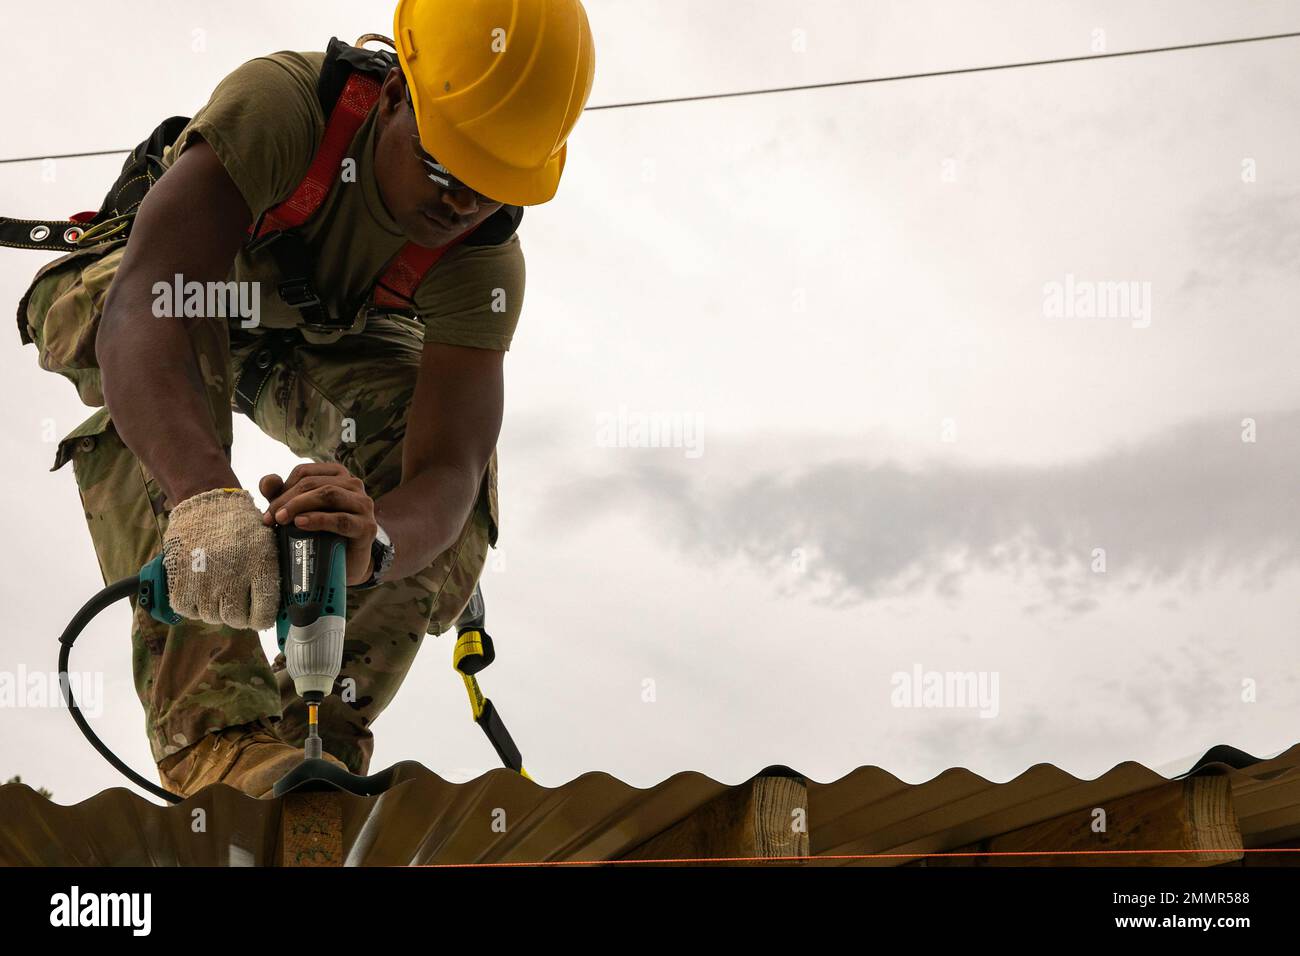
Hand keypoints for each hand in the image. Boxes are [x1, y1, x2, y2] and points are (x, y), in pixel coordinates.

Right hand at [163, 488, 279, 629]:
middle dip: (239, 616)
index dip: (262, 620)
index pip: (263, 615)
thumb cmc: (242, 524)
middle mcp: (232, 580)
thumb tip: (276, 604)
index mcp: (260, 569)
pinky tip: (200, 593)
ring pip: (211, 616)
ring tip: (218, 595)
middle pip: (236, 619)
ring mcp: (204, 583)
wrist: (208, 502)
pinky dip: (193, 606)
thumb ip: (271, 573)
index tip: (260, 616)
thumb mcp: (267, 543)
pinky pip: (187, 609)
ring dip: (216, 610)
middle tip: (238, 605)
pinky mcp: (180, 581)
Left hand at [259, 463, 377, 585]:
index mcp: (337, 475)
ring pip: (329, 494)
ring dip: (300, 505)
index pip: (305, 472)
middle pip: (314, 483)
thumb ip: (280, 494)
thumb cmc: (320, 533)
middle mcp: (354, 484)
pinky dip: (319, 520)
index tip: (268, 512)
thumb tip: (267, 482)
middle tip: (270, 519)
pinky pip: (341, 519)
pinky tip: (301, 524)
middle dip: (288, 500)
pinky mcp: (367, 527)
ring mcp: (363, 505)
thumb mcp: (296, 512)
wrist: (343, 564)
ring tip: (282, 520)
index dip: (282, 488)